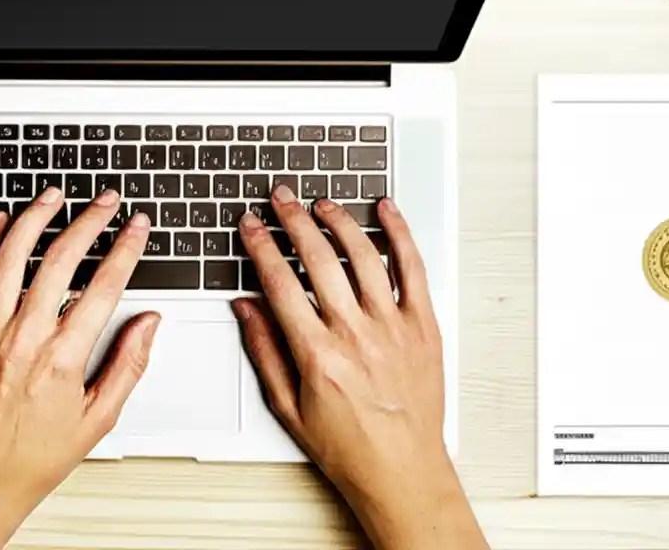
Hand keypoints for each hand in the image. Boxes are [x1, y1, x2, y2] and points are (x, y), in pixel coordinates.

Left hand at [0, 187, 158, 549]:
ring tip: (55, 196)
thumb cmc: (33, 456)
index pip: (104, 286)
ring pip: (12, 256)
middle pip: (61, 259)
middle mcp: (23, 338)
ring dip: (36, 217)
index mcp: (62, 359)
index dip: (126, 248)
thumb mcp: (98, 419)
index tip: (137, 227)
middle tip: (106, 201)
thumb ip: (128, 364)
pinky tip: (1, 224)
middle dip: (90, 220)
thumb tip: (149, 323)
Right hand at [233, 186, 484, 549]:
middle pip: (317, 258)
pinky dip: (399, 234)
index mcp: (317, 354)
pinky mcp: (423, 325)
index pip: (279, 282)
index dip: (260, 247)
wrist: (402, 469)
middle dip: (292, 220)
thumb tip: (245, 307)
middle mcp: (355, 334)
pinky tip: (386, 211)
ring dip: (338, 221)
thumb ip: (264, 350)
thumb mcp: (287, 406)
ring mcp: (392, 326)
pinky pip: (412, 268)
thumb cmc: (347, 446)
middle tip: (279, 199)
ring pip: (362, 255)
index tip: (250, 226)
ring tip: (321, 203)